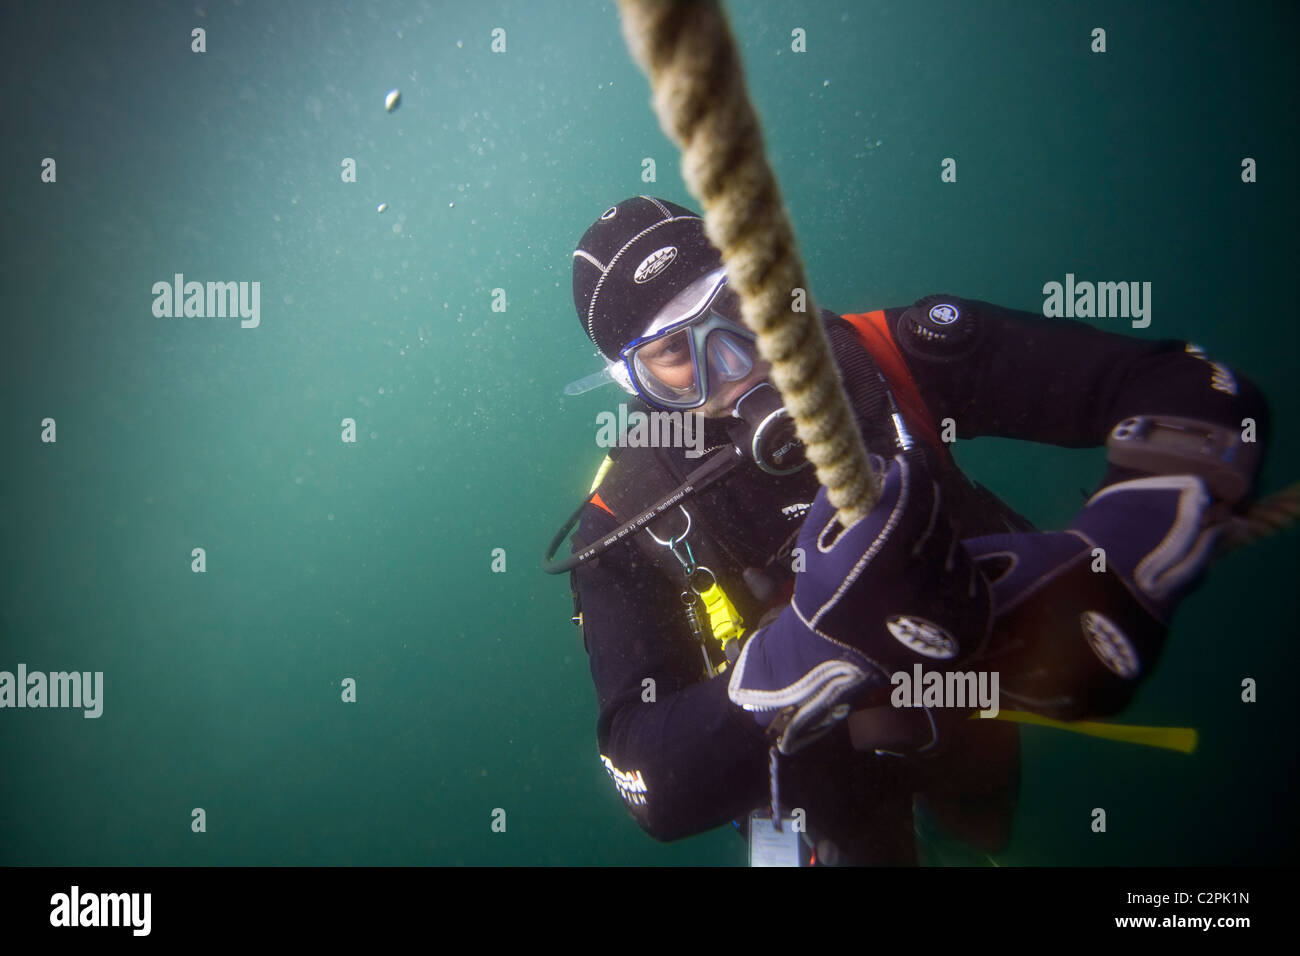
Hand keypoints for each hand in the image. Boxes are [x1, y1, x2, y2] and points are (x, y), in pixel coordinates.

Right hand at [728, 450, 991, 753]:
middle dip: (918, 506)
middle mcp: (918, 576)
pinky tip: (925, 584)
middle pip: (935, 512)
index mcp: (877, 553)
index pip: (913, 490)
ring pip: (953, 542)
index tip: (902, 469)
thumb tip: (875, 461)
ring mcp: (948, 602)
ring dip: (934, 540)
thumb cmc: (821, 595)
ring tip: (908, 560)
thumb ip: (838, 498)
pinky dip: (948, 570)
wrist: (837, 659)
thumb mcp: (814, 542)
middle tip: (900, 517)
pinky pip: (968, 574)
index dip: (908, 473)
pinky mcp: (970, 622)